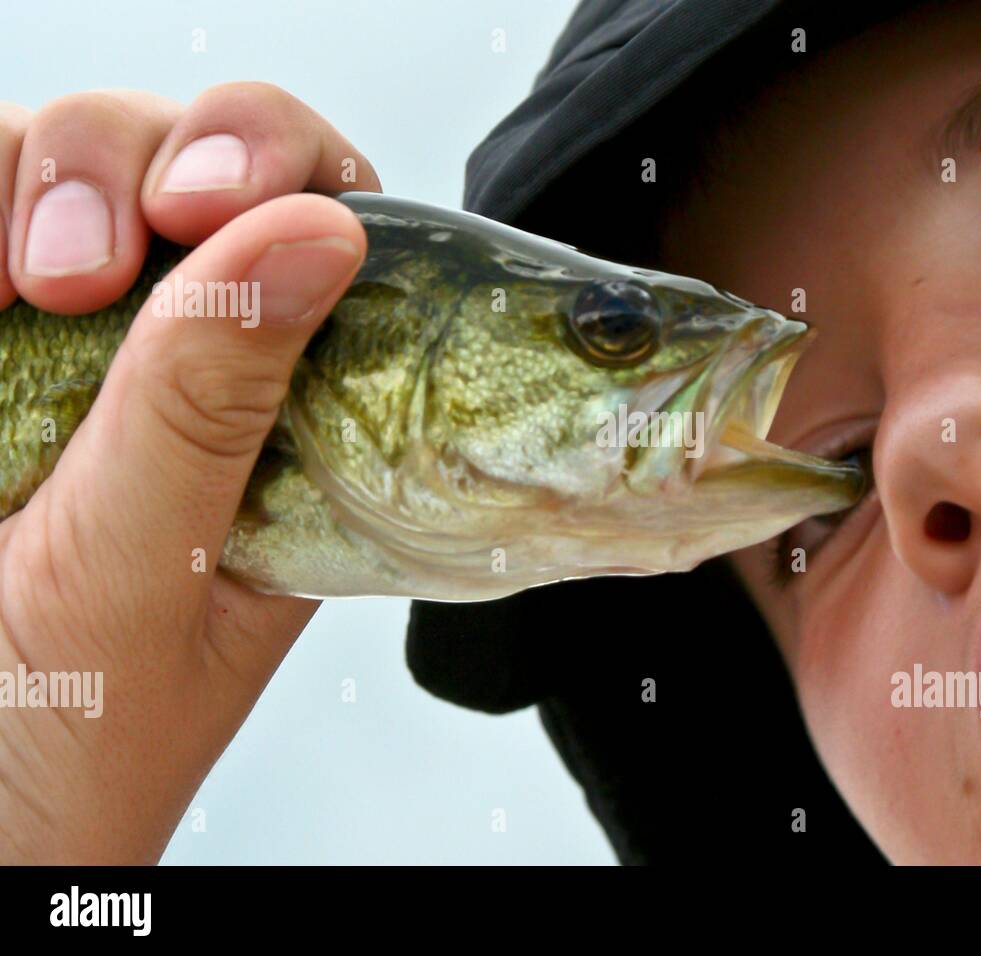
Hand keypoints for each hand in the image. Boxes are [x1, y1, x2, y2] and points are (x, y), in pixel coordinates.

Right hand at [0, 84, 377, 861]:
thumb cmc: (71, 736)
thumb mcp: (151, 572)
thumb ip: (216, 403)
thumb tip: (319, 231)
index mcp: (287, 411)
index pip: (323, 220)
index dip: (276, 161)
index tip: (208, 191)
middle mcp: (188, 363)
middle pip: (185, 166)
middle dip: (127, 163)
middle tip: (74, 270)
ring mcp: (73, 352)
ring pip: (65, 171)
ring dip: (33, 182)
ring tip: (10, 288)